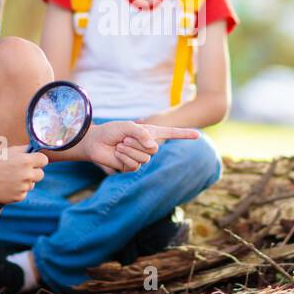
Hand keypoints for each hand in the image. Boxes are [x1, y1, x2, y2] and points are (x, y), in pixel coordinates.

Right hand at [0, 147, 47, 203]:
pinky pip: (23, 194)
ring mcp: (22, 187)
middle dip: (34, 172)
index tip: (35, 161)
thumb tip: (36, 150)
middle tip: (22, 171)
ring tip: (9, 178)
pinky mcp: (17, 197)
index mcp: (26, 160)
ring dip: (24, 182)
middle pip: (41, 175)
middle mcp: (26, 174)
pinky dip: (17, 191)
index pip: (44, 160)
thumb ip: (25, 150)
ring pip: (31, 185)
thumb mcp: (10, 150)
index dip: (39, 160)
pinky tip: (6, 185)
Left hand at [83, 121, 199, 173]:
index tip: (198, 135)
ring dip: (130, 150)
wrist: (96, 142)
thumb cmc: (111, 131)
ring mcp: (140, 158)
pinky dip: (125, 157)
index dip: (184, 135)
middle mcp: (147, 146)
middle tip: (124, 139)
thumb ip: (142, 133)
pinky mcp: (131, 167)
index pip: (171, 134)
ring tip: (120, 145)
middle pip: (155, 149)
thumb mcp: (128, 127)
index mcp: (150, 133)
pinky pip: (135, 164)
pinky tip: (117, 153)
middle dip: (138, 143)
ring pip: (144, 158)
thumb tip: (153, 147)